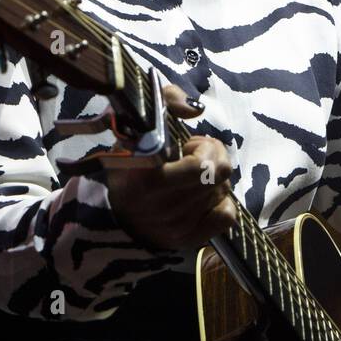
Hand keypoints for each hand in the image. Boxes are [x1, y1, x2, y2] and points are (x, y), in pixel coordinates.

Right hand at [105, 84, 236, 250]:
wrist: (114, 217)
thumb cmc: (129, 164)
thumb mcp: (137, 126)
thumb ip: (165, 100)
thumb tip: (196, 108)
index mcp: (146, 174)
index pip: (201, 163)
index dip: (203, 147)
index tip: (188, 144)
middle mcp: (163, 204)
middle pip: (219, 174)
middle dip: (214, 157)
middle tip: (196, 156)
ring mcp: (177, 225)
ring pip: (223, 191)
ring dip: (213, 179)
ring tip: (193, 177)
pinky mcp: (188, 240)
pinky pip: (227, 216)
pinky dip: (222, 203)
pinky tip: (204, 198)